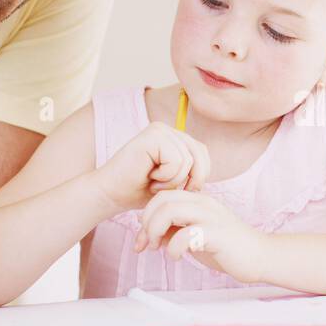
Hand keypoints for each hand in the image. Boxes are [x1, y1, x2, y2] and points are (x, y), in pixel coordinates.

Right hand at [94, 121, 210, 212]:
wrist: (111, 195)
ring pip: (188, 161)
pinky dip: (165, 177)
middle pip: (200, 156)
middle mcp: (169, 130)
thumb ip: (193, 172)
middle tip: (164, 187)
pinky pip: (176, 161)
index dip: (197, 177)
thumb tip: (213, 171)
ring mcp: (160, 130)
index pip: (204, 154)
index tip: (174, 188)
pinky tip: (148, 177)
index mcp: (176, 138)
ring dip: (172, 181)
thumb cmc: (140, 192)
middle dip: (187, 180)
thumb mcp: (175, 183)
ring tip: (153, 182)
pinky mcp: (152, 135)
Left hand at [133, 190, 267, 283]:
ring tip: (158, 248)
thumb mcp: (195, 236)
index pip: (163, 195)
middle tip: (148, 243)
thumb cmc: (228, 248)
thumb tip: (150, 236)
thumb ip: (175, 231)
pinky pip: (186, 234)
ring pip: (170, 210)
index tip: (143, 238)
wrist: (261, 257)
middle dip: (147, 222)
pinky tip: (177, 256)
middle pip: (163, 199)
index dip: (146, 215)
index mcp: (199, 201)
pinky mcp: (219, 234)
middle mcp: (204, 204)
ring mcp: (212, 217)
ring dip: (155, 230)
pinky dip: (173, 247)